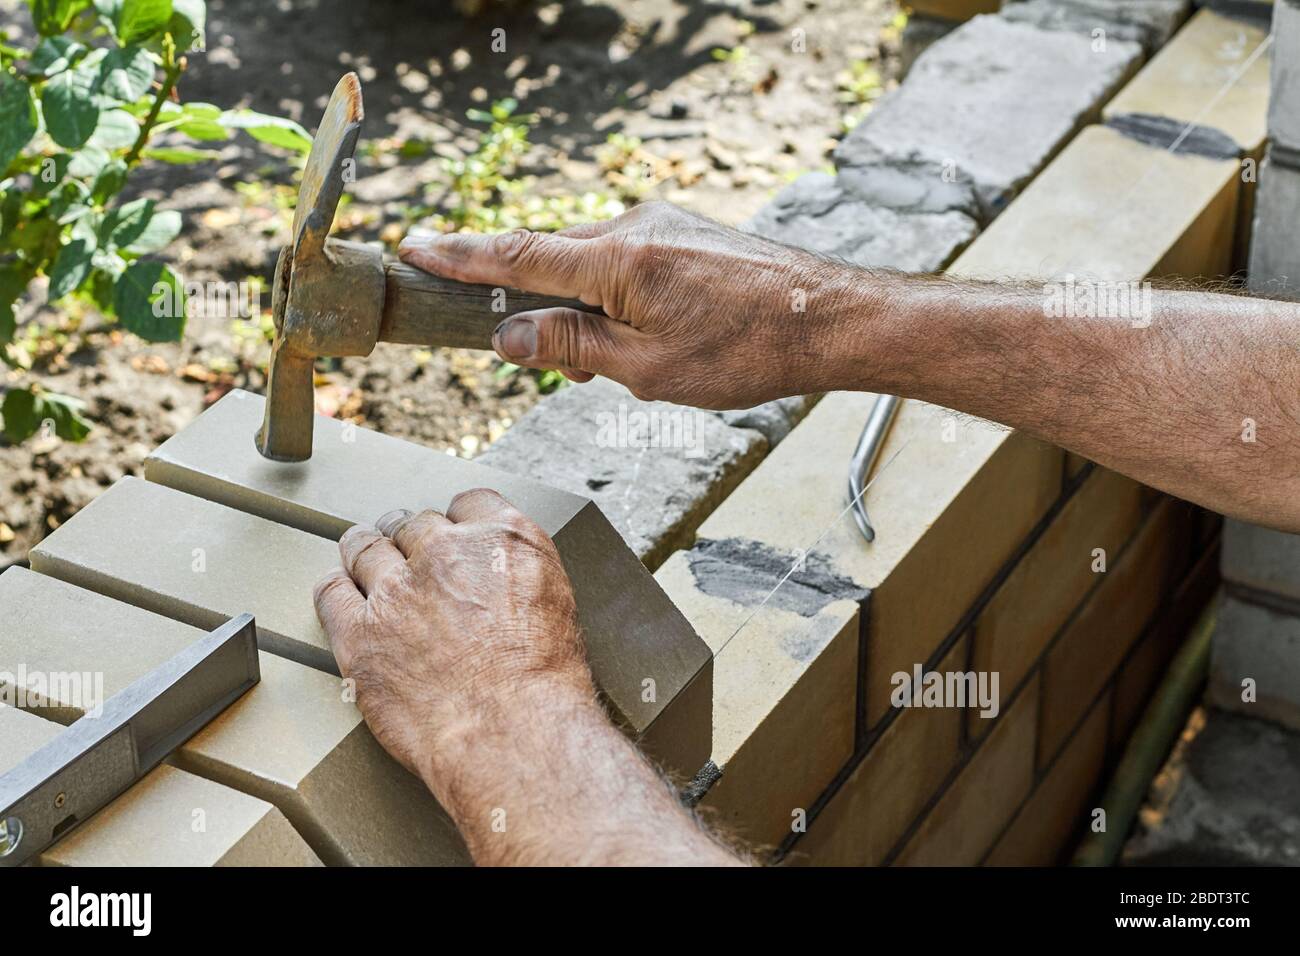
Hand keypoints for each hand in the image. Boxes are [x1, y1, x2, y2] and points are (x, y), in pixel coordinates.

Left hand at [312, 488, 596, 792]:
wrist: (512, 730)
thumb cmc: (543, 683)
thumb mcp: (556, 606)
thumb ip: (519, 576)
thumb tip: (501, 584)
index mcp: (503, 539)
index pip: (470, 503)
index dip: (457, 519)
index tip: (452, 531)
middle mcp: (447, 552)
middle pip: (414, 523)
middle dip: (411, 538)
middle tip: (408, 554)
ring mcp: (397, 590)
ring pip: (366, 547)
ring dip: (365, 550)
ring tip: (361, 553)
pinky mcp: (359, 633)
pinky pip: (331, 592)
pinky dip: (334, 588)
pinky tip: (337, 589)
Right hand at [398, 202, 861, 408]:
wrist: (831, 319)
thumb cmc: (748, 350)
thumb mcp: (647, 371)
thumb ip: (572, 349)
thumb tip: (510, 335)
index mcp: (618, 261)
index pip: (515, 255)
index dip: (459, 256)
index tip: (414, 248)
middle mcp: (634, 228)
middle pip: (550, 262)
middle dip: (536, 310)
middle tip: (547, 363)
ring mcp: (662, 224)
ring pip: (591, 268)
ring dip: (585, 314)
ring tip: (623, 365)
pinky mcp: (682, 234)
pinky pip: (625, 262)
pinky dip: (616, 300)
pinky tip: (648, 340)